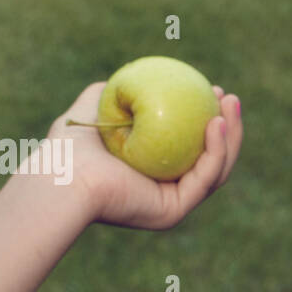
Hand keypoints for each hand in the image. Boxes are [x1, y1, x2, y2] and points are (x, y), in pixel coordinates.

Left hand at [46, 82, 242, 230]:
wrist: (61, 177)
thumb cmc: (67, 147)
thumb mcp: (90, 110)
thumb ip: (109, 95)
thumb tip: (128, 80)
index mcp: (145, 172)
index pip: (184, 145)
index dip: (202, 118)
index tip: (210, 89)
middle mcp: (159, 190)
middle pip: (207, 158)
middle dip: (226, 126)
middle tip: (228, 96)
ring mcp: (168, 203)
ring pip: (214, 169)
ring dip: (230, 136)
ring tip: (230, 103)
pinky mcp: (172, 211)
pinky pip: (204, 178)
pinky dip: (216, 151)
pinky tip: (216, 123)